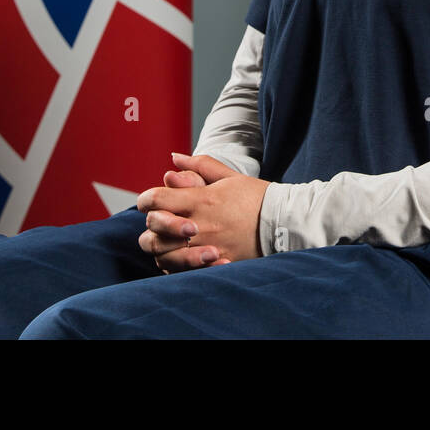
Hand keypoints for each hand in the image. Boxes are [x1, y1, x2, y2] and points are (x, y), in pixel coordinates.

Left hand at [137, 153, 270, 272]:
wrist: (282, 223)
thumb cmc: (255, 197)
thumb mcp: (229, 176)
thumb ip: (199, 165)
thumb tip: (175, 158)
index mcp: (200, 200)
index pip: (155, 199)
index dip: (147, 199)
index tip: (152, 201)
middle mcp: (198, 225)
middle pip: (152, 228)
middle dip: (151, 223)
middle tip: (162, 221)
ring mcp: (204, 248)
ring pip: (161, 254)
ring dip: (161, 246)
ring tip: (171, 241)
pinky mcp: (212, 265)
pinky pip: (179, 271)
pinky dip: (175, 265)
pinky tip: (182, 256)